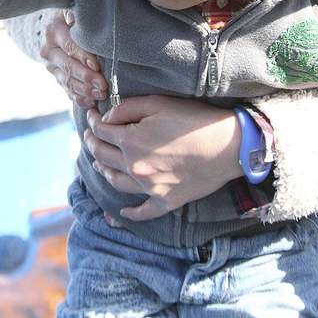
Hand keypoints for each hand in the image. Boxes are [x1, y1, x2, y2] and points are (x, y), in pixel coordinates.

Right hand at [38, 10, 105, 108]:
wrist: (63, 28)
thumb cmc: (76, 18)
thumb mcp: (75, 10)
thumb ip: (75, 13)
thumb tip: (73, 18)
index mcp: (53, 31)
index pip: (69, 46)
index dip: (83, 56)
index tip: (97, 66)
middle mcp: (49, 50)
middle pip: (68, 67)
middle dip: (86, 77)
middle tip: (103, 85)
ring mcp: (52, 67)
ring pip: (67, 81)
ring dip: (85, 90)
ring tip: (101, 94)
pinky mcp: (57, 78)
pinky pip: (67, 91)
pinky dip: (79, 98)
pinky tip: (91, 102)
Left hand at [82, 96, 242, 221]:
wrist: (227, 146)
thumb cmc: (193, 120)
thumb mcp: (157, 103)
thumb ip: (126, 108)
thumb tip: (106, 118)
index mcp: (130, 141)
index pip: (100, 131)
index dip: (92, 121)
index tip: (91, 115)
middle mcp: (134, 167)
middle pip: (103, 156)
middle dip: (92, 143)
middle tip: (90, 136)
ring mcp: (149, 187)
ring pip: (115, 182)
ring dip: (104, 171)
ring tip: (100, 163)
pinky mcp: (166, 200)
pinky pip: (143, 212)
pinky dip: (130, 213)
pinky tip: (121, 212)